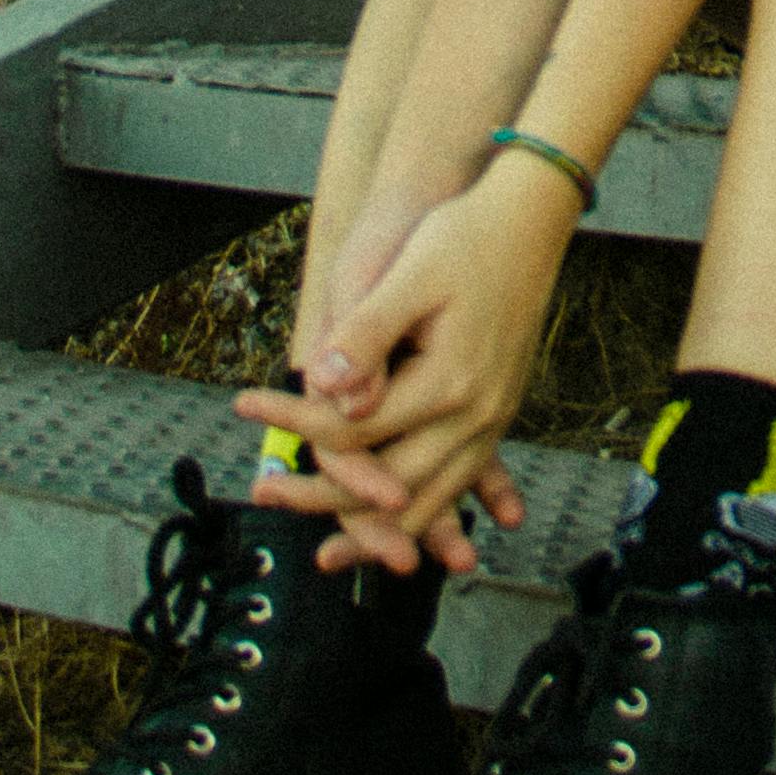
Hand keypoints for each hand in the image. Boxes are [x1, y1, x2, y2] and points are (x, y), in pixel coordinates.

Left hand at [237, 155, 577, 574]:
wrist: (530, 219)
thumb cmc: (464, 238)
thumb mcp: (410, 276)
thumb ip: (367, 336)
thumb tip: (320, 383)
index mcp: (449, 384)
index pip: (353, 427)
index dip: (293, 420)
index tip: (245, 403)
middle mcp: (475, 416)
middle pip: (388, 486)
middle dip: (322, 496)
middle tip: (264, 495)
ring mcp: (491, 422)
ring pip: (430, 503)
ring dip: (377, 533)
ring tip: (329, 555)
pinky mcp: (495, 417)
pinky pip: (458, 485)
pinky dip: (429, 517)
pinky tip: (406, 537)